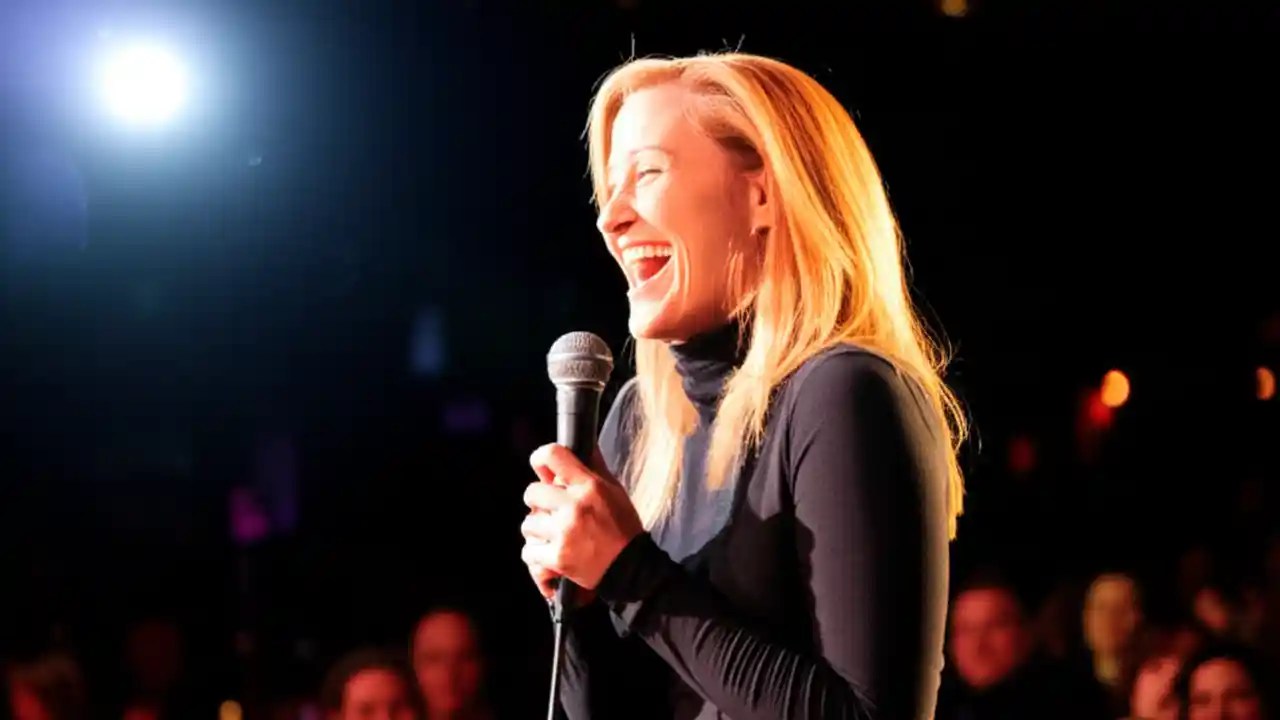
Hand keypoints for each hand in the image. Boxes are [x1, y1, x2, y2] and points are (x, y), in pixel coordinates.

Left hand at [520, 443, 643, 593]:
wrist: (631, 568)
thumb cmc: (624, 529)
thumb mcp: (615, 491)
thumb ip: (595, 468)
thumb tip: (584, 444)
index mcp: (589, 487)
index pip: (553, 456)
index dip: (540, 458)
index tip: (540, 465)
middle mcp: (573, 507)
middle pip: (531, 492)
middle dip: (538, 501)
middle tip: (549, 509)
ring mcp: (563, 533)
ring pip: (527, 524)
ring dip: (537, 530)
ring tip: (552, 535)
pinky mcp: (557, 559)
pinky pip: (528, 551)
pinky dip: (536, 555)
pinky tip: (549, 554)